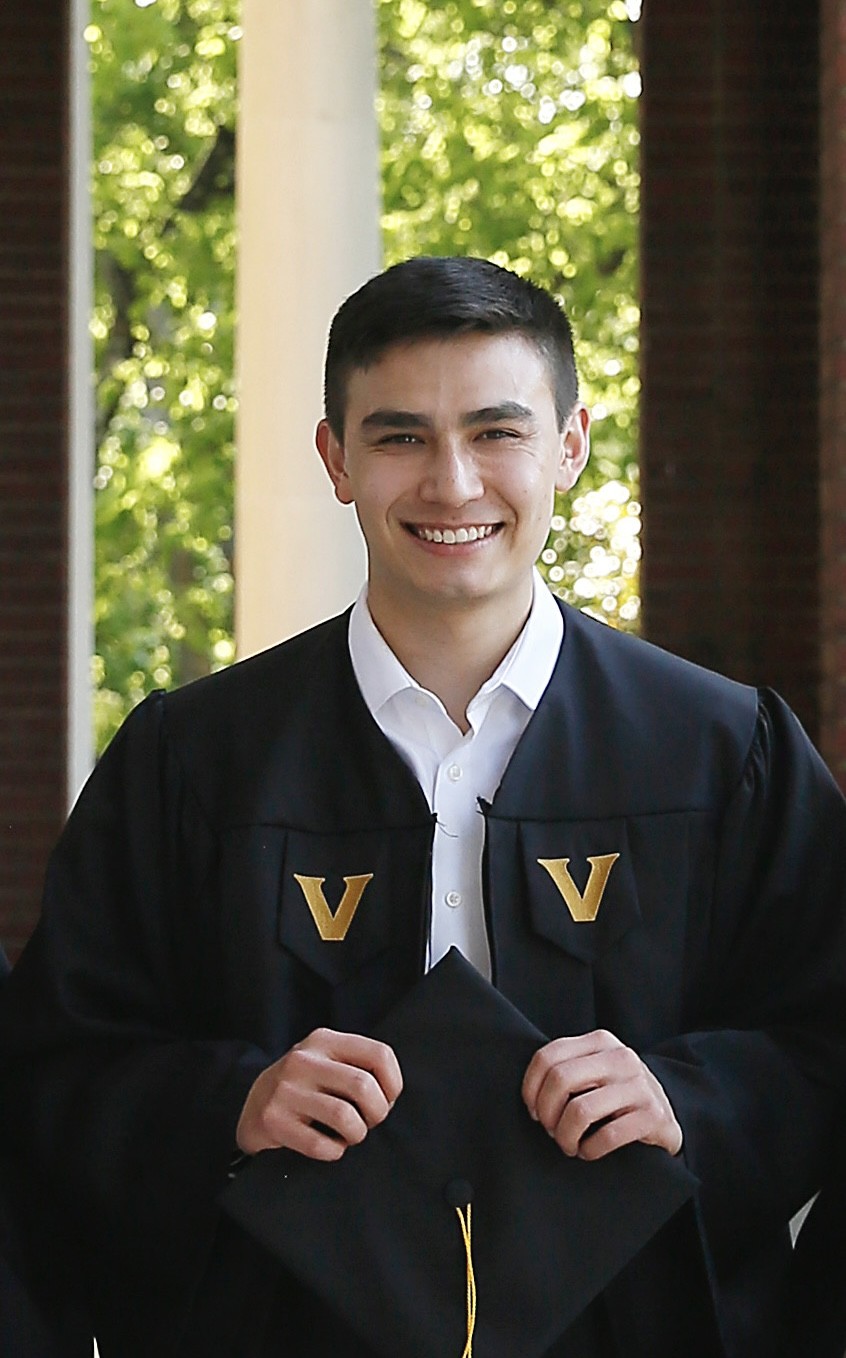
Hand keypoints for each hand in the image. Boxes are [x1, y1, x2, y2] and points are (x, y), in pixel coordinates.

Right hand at [236, 1028, 402, 1160]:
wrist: (250, 1105)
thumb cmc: (305, 1087)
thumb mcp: (328, 1062)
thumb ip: (358, 1066)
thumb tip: (392, 1095)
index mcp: (325, 1040)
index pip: (379, 1055)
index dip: (393, 1085)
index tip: (387, 1101)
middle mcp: (303, 1059)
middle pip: (364, 1087)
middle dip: (376, 1114)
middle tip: (368, 1122)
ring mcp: (285, 1089)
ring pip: (345, 1117)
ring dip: (356, 1135)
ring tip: (348, 1135)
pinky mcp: (273, 1120)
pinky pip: (322, 1145)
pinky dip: (334, 1152)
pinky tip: (328, 1146)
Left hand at [522, 1029, 681, 1160]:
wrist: (665, 1116)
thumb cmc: (617, 1096)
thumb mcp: (594, 1072)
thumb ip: (567, 1069)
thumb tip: (530, 1095)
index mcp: (600, 1041)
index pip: (547, 1057)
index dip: (531, 1089)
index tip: (533, 1111)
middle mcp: (621, 1057)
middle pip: (560, 1080)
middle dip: (547, 1113)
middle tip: (551, 1131)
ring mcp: (639, 1085)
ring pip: (580, 1111)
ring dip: (566, 1136)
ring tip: (569, 1144)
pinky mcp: (653, 1115)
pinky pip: (608, 1135)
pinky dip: (590, 1149)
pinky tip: (589, 1150)